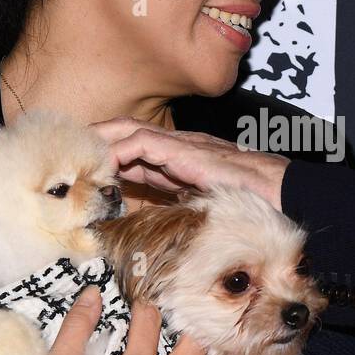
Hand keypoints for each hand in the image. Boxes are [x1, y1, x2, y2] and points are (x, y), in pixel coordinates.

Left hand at [90, 117, 289, 209]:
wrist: (284, 192)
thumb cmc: (253, 204)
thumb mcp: (206, 207)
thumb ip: (180, 208)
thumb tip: (156, 223)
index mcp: (184, 160)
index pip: (138, 149)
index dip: (111, 153)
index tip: (88, 165)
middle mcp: (180, 147)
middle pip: (128, 133)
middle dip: (99, 139)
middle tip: (71, 149)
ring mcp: (183, 145)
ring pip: (130, 131)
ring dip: (101, 140)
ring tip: (77, 151)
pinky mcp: (184, 151)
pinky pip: (141, 143)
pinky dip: (118, 150)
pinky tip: (102, 163)